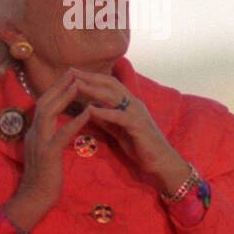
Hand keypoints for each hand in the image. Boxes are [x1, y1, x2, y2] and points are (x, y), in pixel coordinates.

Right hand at [4, 69, 92, 231]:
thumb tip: (60, 123)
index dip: (55, 89)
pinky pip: (61, 134)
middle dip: (58, 86)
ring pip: (48, 113)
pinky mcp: (47, 154)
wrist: (34, 200)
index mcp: (34, 132)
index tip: (69, 77)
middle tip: (73, 72)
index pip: (43, 104)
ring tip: (78, 85)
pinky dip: (74, 122)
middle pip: (44, 102)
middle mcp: (33, 134)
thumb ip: (51, 136)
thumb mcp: (47, 153)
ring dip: (63, 97)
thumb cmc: (45, 179)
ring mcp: (38, 143)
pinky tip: (87, 113)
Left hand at [71, 69, 190, 193]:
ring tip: (77, 85)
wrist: (161, 162)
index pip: (109, 84)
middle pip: (110, 83)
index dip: (92, 77)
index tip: (74, 73)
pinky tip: (90, 109)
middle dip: (90, 77)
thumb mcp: (118, 131)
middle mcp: (134, 103)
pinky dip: (104, 111)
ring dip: (94, 89)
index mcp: (129, 103)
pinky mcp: (138, 126)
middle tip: (71, 72)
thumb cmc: (141, 147)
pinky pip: (119, 116)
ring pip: (114, 96)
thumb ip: (105, 119)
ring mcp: (137, 113)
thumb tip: (89, 110)